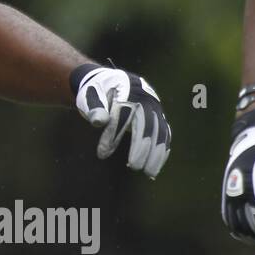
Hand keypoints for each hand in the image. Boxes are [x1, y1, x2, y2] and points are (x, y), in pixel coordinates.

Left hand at [71, 63, 171, 177]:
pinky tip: (156, 165)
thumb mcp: (90, 96)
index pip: (122, 115)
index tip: (102, 153)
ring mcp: (155, 108)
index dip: (112, 135)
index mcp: (127, 91)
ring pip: (160, 132)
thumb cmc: (98, 91)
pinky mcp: (159, 117)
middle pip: (147, 125)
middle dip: (142, 147)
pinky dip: (162, 150)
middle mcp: (146, 99)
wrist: (112, 81)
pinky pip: (164, 134)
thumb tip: (98, 121)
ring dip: (157, 153)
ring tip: (149, 173)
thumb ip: (94, 108)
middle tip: (134, 167)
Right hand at [221, 106, 254, 250]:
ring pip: (236, 225)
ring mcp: (230, 193)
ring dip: (252, 238)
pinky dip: (238, 230)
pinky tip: (251, 236)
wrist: (252, 138)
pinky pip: (228, 217)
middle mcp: (238, 192)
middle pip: (249, 226)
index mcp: (254, 186)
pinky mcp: (227, 193)